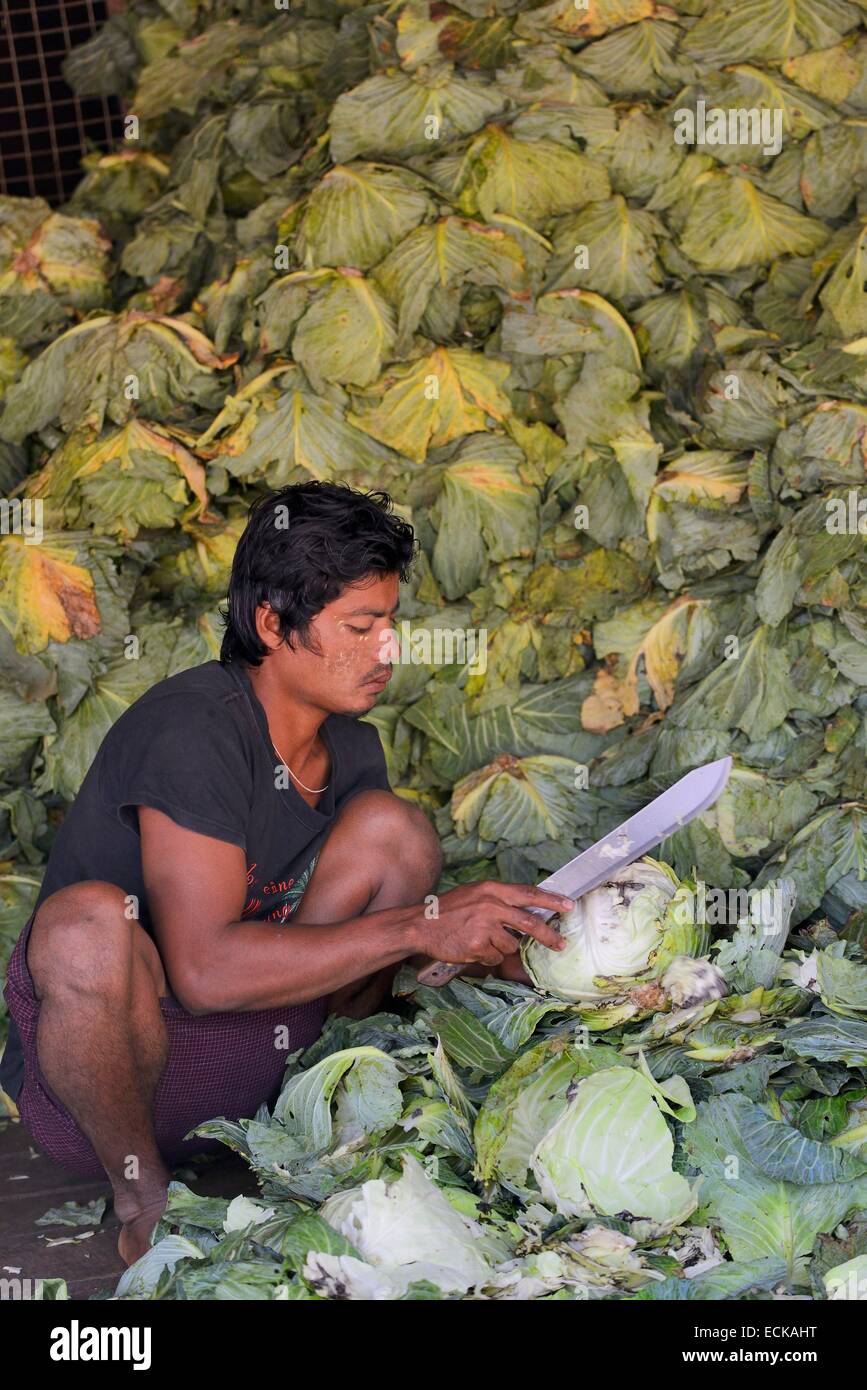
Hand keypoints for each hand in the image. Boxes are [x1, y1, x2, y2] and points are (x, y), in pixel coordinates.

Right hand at [416, 881, 571, 967]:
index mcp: (491, 889)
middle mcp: (491, 905)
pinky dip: (487, 957)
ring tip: (481, 941)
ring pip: (511, 945)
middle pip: (529, 923)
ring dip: (501, 948)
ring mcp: (485, 926)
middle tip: (560, 944)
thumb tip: (524, 911)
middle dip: (548, 935)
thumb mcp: (474, 894)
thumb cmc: (448, 911)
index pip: (528, 893)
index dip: (550, 900)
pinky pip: (495, 957)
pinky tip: (472, 948)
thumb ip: (498, 900)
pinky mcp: (478, 945)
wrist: (421, 925)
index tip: (568, 905)